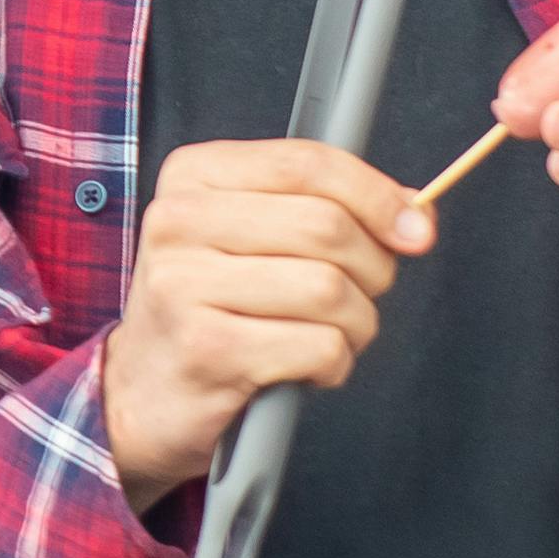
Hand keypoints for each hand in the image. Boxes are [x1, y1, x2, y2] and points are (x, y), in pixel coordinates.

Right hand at [99, 136, 431, 498]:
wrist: (143, 394)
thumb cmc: (212, 308)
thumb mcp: (251, 235)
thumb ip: (325, 209)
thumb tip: (414, 215)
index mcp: (193, 176)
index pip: (307, 163)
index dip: (376, 195)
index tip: (414, 229)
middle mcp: (178, 221)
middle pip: (326, 226)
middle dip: (373, 267)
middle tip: (364, 293)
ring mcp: (185, 286)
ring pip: (330, 289)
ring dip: (357, 322)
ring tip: (334, 334)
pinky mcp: (207, 349)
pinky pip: (319, 347)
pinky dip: (335, 363)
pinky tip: (308, 367)